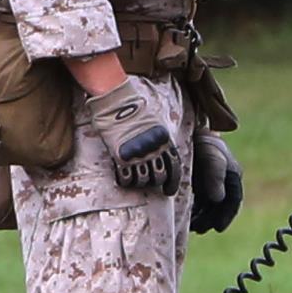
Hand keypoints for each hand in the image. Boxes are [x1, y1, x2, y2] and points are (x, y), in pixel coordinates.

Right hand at [80, 76, 179, 198]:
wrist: (118, 102)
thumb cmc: (134, 109)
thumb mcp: (155, 123)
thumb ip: (159, 139)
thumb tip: (162, 153)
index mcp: (164, 140)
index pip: (174, 167)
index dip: (173, 182)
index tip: (169, 190)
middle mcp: (152, 149)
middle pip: (159, 177)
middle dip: (156, 183)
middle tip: (151, 185)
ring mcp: (137, 154)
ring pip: (143, 180)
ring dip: (140, 183)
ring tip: (136, 180)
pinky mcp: (121, 157)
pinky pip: (126, 178)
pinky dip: (126, 181)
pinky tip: (124, 179)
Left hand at [187, 126, 244, 235]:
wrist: (186, 131)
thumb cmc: (203, 142)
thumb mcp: (212, 156)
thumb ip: (216, 176)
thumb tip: (218, 199)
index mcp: (233, 175)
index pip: (234, 200)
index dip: (227, 215)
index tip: (218, 228)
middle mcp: (223, 181)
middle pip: (220, 207)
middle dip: (211, 219)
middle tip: (200, 229)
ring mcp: (210, 183)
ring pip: (209, 207)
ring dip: (202, 218)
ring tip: (192, 227)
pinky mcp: (197, 183)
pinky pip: (198, 202)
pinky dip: (194, 212)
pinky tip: (185, 218)